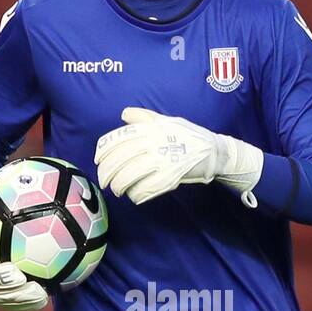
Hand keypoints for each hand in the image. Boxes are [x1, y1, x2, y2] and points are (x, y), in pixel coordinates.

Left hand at [95, 107, 262, 205]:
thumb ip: (144, 117)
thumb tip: (124, 114)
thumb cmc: (188, 136)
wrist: (213, 151)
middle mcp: (152, 142)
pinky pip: (145, 189)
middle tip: (104, 182)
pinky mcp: (170, 177)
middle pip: (118, 160)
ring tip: (118, 191)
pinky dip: (136, 195)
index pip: (116, 140)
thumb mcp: (167, 120)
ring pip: (128, 176)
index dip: (102, 152)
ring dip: (119, 187)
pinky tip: (134, 196)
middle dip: (106, 174)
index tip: (98, 161)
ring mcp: (161, 160)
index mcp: (149, 128)